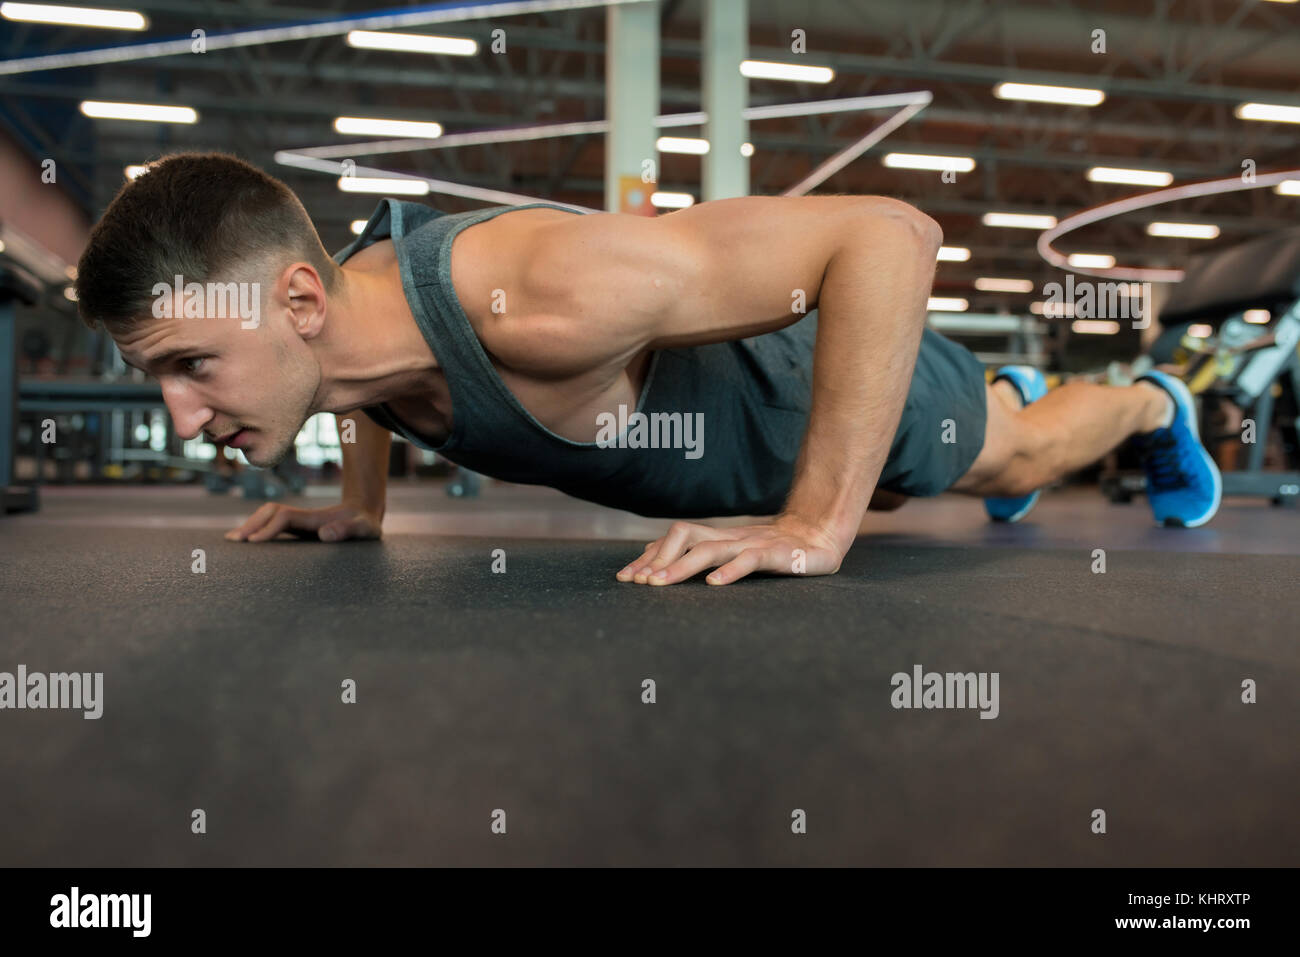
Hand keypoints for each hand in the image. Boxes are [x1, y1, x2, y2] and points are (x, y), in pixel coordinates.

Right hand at [224, 501, 382, 542]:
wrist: (365, 512)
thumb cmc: (365, 525)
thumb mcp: (365, 528)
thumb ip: (348, 530)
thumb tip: (324, 535)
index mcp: (315, 519)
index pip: (284, 518)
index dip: (269, 528)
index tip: (254, 542)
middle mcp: (302, 517)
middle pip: (270, 512)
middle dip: (251, 524)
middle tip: (233, 542)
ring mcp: (298, 521)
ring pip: (267, 516)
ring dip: (250, 525)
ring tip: (232, 541)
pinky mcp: (297, 527)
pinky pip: (271, 524)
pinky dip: (256, 529)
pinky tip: (244, 541)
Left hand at [616, 514, 844, 585]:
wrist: (820, 536)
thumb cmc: (775, 549)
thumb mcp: (735, 554)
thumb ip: (703, 557)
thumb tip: (660, 567)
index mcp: (718, 538)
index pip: (674, 540)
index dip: (648, 557)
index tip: (625, 578)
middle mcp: (729, 537)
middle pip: (684, 536)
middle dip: (658, 558)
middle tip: (639, 583)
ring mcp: (751, 543)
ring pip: (710, 549)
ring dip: (682, 566)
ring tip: (661, 584)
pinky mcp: (776, 553)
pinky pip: (749, 559)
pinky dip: (730, 571)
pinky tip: (714, 585)